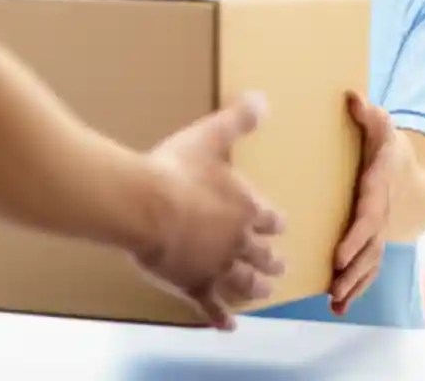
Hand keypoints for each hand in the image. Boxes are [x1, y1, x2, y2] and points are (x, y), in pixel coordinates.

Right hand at [134, 93, 287, 330]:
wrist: (143, 205)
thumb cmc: (176, 170)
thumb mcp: (210, 136)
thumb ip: (238, 119)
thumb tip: (262, 98)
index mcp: (246, 208)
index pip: (271, 219)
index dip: (275, 223)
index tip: (280, 226)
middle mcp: (239, 242)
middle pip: (264, 254)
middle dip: (273, 260)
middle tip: (280, 265)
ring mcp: (218, 267)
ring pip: (246, 282)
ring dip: (257, 287)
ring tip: (265, 291)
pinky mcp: (194, 285)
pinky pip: (212, 307)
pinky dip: (222, 318)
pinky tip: (229, 326)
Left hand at [330, 91, 407, 314]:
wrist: (413, 171)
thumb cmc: (388, 147)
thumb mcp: (382, 126)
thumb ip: (368, 114)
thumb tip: (351, 96)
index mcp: (378, 190)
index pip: (367, 217)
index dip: (355, 237)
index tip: (339, 255)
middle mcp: (381, 216)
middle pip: (368, 249)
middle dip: (352, 270)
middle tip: (334, 287)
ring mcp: (380, 233)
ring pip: (369, 264)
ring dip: (353, 285)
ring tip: (335, 303)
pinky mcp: (374, 243)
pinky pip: (368, 269)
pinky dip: (357, 289)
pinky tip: (339, 307)